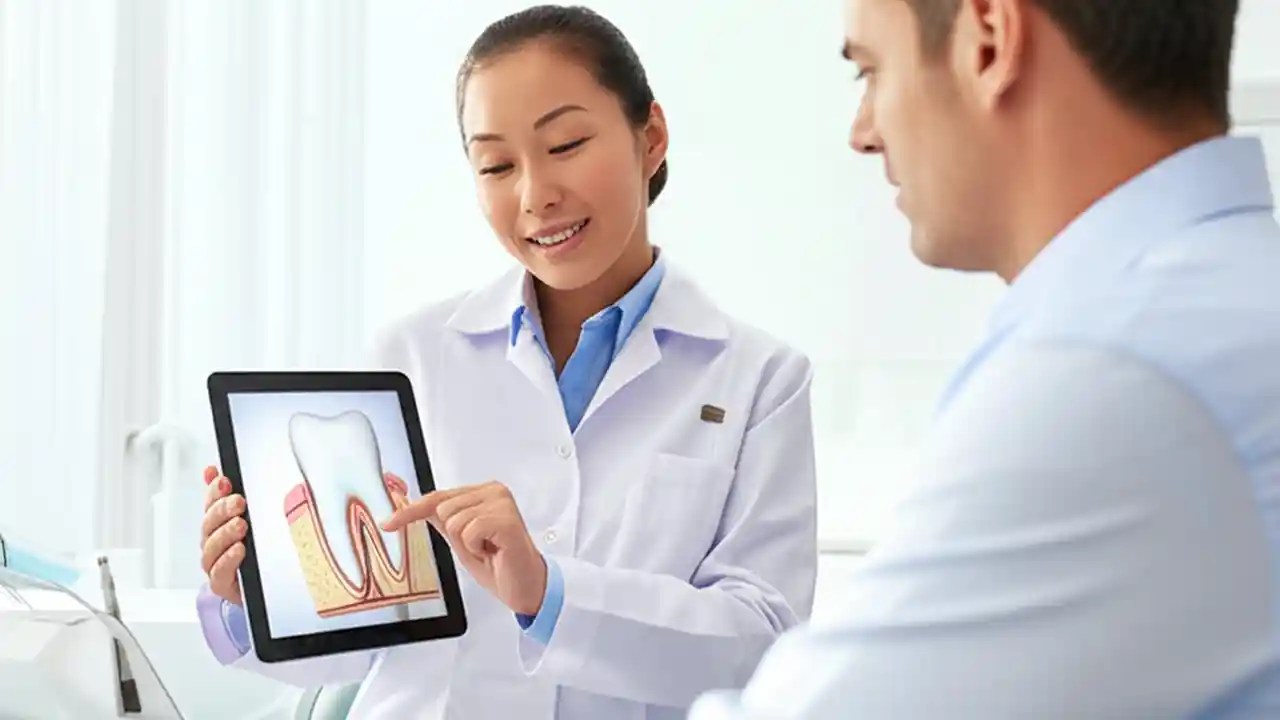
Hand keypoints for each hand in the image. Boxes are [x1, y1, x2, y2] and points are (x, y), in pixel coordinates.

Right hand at [200, 465, 246, 605]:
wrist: (268, 586)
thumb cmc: (258, 551)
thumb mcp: (255, 519)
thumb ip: (235, 496)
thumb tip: (213, 470)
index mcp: (219, 525)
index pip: (211, 503)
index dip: (214, 491)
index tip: (223, 480)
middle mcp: (214, 543)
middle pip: (209, 523)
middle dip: (222, 510)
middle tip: (238, 502)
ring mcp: (216, 563)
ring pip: (211, 547)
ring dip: (225, 533)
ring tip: (241, 525)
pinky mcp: (223, 584)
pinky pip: (220, 572)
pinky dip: (229, 559)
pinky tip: (239, 549)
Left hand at [382, 480, 546, 615]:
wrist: (525, 586)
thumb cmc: (497, 563)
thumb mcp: (459, 538)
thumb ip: (438, 518)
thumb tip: (406, 503)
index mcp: (483, 492)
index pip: (437, 497)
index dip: (409, 511)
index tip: (387, 523)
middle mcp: (494, 491)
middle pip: (442, 508)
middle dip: (455, 536)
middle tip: (480, 547)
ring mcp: (502, 502)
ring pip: (454, 520)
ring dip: (467, 543)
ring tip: (488, 549)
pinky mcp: (506, 519)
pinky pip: (469, 531)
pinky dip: (476, 547)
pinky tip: (494, 550)